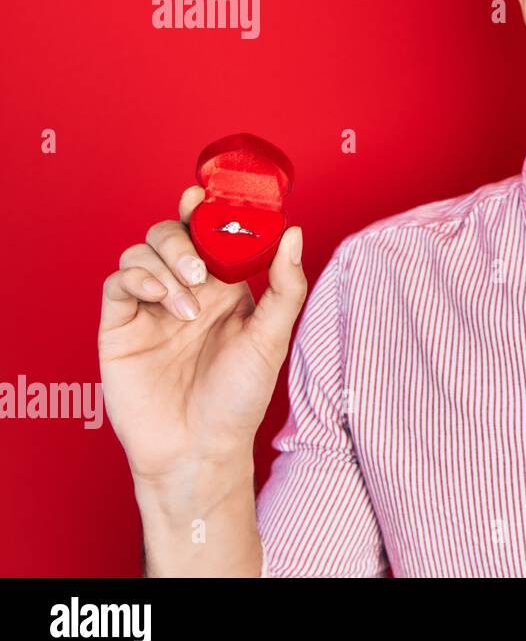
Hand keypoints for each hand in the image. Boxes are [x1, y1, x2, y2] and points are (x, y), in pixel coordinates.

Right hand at [98, 185, 307, 485]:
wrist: (198, 449)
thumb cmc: (239, 399)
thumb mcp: (272, 338)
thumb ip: (285, 285)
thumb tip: (292, 232)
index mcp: (226, 288)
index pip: (211, 232)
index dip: (206, 207)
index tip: (205, 192)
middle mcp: (187, 290)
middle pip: (172, 232)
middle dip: (184, 236)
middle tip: (201, 267)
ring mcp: (151, 306)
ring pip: (142, 249)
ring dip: (166, 263)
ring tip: (189, 303)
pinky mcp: (120, 324)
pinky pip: (118, 280)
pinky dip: (140, 278)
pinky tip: (165, 301)